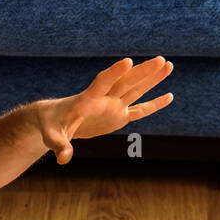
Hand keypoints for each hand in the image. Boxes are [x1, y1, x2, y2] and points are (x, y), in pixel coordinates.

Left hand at [39, 56, 173, 164]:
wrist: (54, 121)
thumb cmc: (50, 126)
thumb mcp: (53, 137)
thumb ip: (60, 146)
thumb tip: (64, 159)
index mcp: (87, 99)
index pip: (102, 83)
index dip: (114, 73)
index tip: (128, 61)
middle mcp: (104, 99)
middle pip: (126, 83)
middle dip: (143, 72)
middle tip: (161, 60)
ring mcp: (113, 106)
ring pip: (136, 90)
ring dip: (152, 79)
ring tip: (168, 65)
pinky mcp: (118, 116)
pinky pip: (139, 110)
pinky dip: (153, 105)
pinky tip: (169, 96)